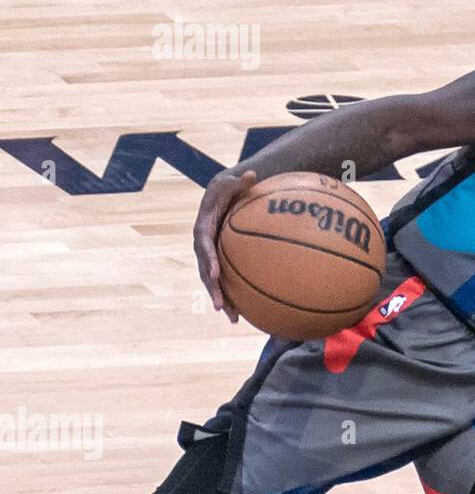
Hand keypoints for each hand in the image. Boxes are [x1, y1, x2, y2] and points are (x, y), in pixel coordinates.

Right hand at [193, 169, 257, 322]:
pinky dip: (234, 295)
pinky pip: (226, 280)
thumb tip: (251, 174)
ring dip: (222, 300)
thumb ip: (240, 181)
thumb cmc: (229, 187)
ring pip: (214, 281)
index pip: (203, 245)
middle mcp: (203, 245)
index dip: (208, 260)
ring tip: (233, 319)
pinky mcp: (221, 261)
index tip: (215, 273)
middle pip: (205, 271)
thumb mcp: (232, 181)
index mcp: (204, 227)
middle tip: (221, 306)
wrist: (223, 195)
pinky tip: (246, 312)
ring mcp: (211, 255)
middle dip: (213, 289)